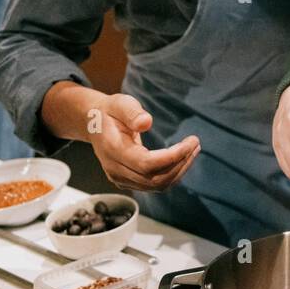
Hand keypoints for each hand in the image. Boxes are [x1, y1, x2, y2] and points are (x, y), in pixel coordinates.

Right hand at [41, 83, 200, 191]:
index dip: (173, 157)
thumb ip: (132, 112)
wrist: (94, 124)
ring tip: (193, 150)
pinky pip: (154, 185)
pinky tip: (182, 158)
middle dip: (181, 164)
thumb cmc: (110, 111)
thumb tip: (146, 123)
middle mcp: (115, 170)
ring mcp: (120, 179)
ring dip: (179, 170)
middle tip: (195, 144)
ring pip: (157, 185)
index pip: (147, 164)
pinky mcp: (127, 181)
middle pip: (155, 179)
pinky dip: (172, 174)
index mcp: (113, 151)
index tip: (191, 142)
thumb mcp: (120, 103)